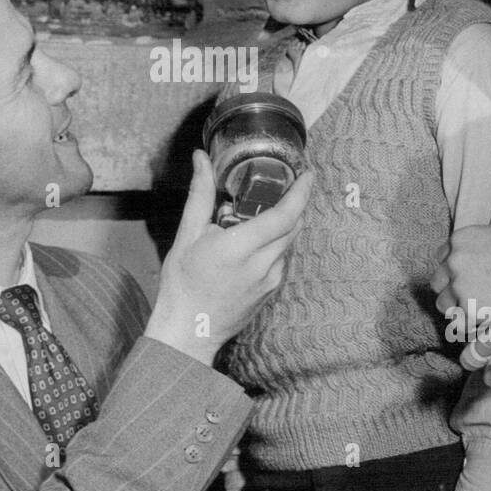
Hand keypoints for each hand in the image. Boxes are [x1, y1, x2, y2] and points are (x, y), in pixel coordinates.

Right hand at [146, 150, 311, 364]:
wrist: (189, 330)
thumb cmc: (182, 283)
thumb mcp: (187, 235)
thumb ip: (200, 194)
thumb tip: (201, 159)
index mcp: (239, 247)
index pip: (284, 215)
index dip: (301, 192)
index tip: (308, 173)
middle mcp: (262, 264)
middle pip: (293, 226)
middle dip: (296, 202)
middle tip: (288, 182)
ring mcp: (270, 280)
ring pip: (289, 242)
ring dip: (285, 223)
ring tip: (265, 210)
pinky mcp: (271, 291)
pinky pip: (282, 258)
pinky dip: (276, 243)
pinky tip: (256, 241)